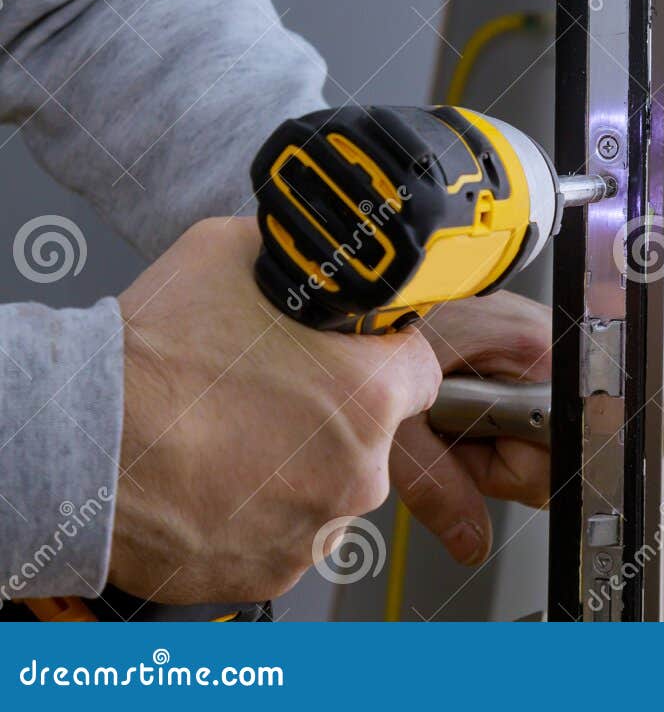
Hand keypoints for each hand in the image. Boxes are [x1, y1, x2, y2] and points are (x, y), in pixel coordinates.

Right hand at [111, 217, 440, 602]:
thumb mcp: (237, 256)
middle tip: (272, 397)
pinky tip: (213, 483)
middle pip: (373, 437)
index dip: (383, 359)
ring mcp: (315, 528)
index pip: (420, 372)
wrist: (78, 444)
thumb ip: (302, 263)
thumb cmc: (151, 358)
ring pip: (328, 490)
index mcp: (370, 393)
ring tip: (232, 441)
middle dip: (334, 417)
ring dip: (296, 470)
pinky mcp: (271, 572)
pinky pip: (284, 536)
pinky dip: (256, 516)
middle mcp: (358, 470)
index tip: (355, 359)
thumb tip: (319, 258)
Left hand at [389, 292, 552, 566]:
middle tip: (449, 422)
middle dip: (500, 450)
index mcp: (537, 359)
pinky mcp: (530, 332)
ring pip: (545, 420)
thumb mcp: (398, 425)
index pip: (560, 455)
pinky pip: (532, 393)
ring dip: (497, 427)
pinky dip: (497, 403)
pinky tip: (463, 383)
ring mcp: (544, 332)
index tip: (463, 451)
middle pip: (556, 440)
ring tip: (451, 398)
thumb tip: (471, 542)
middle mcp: (552, 340)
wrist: (368, 282)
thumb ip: (438, 488)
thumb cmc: (378, 330)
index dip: (506, 471)